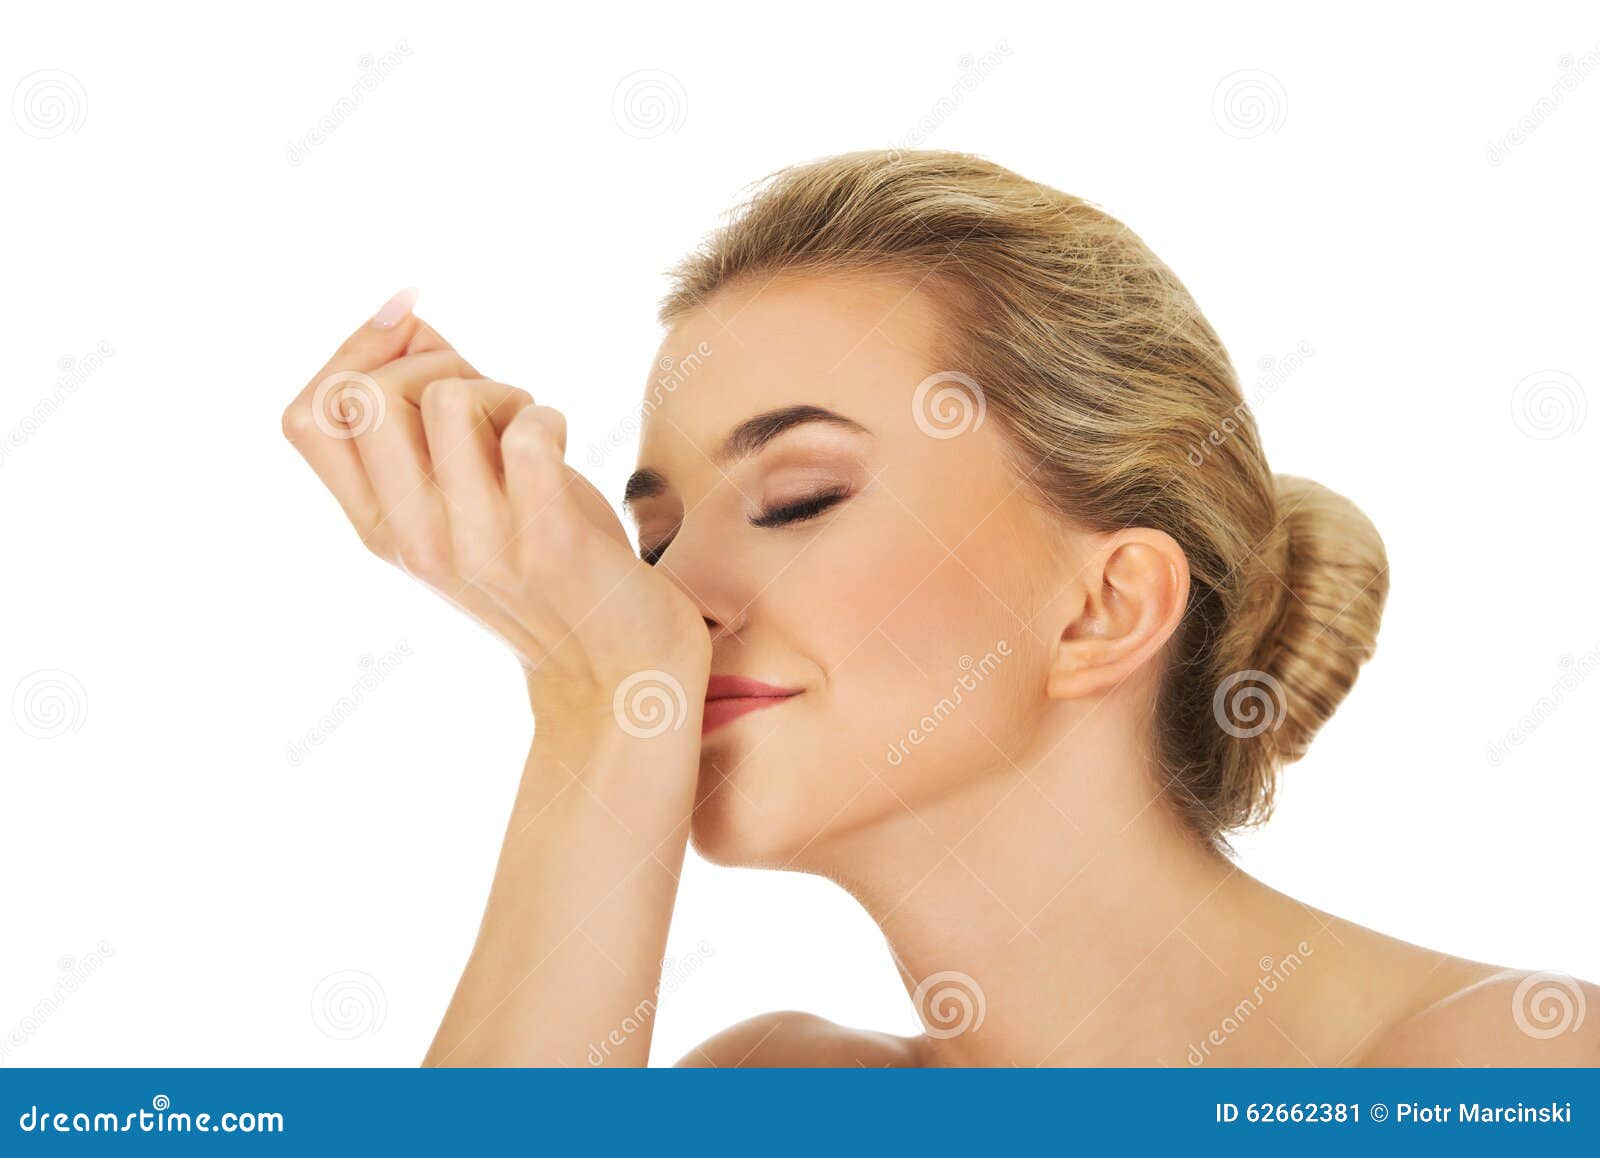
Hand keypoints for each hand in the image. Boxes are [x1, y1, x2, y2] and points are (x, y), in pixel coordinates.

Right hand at [281, 294, 710, 714]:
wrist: (617, 670)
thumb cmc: (547, 563)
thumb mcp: (466, 500)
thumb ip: (430, 419)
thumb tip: (407, 319)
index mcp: (380, 528)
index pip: (306, 415)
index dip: (354, 352)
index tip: (415, 331)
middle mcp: (414, 537)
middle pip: (362, 394)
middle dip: (429, 361)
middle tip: (487, 399)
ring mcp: (475, 542)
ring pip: (447, 398)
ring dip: (500, 390)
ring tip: (529, 427)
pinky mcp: (544, 541)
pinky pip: (527, 435)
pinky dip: (549, 420)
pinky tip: (562, 446)